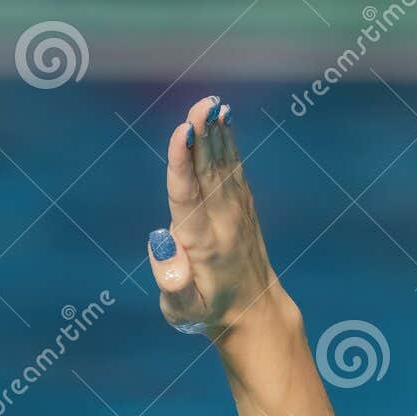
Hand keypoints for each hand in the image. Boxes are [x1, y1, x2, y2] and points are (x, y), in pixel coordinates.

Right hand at [146, 94, 290, 343]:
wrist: (255, 311)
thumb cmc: (207, 312)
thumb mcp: (182, 312)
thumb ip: (170, 281)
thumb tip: (160, 238)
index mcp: (204, 246)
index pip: (189, 197)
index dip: (183, 163)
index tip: (183, 133)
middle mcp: (223, 223)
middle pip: (209, 173)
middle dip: (204, 137)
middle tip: (202, 105)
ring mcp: (237, 212)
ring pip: (223, 164)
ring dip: (216, 132)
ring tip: (211, 104)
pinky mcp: (242, 205)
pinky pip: (233, 166)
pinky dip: (227, 141)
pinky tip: (222, 119)